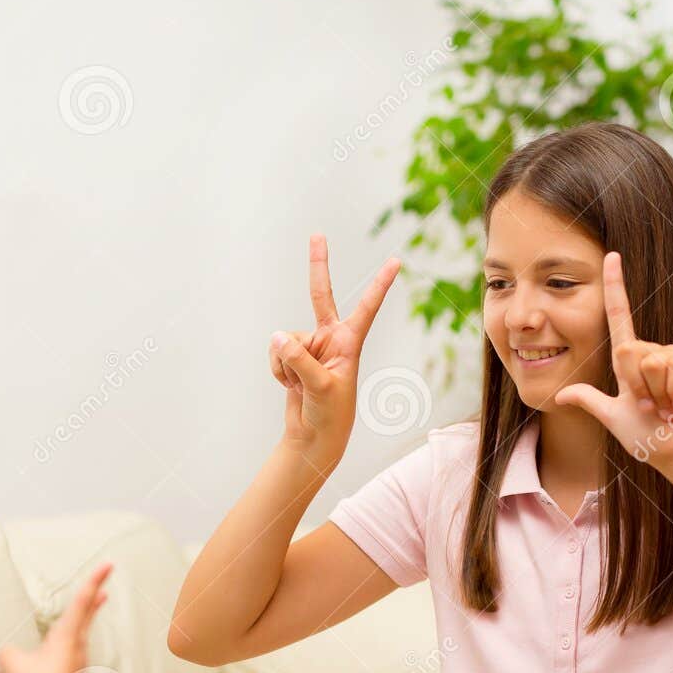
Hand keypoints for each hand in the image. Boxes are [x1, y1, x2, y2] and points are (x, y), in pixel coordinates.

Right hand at [0, 562, 111, 672]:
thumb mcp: (10, 663)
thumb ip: (8, 653)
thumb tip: (4, 665)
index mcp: (66, 638)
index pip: (82, 602)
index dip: (94, 581)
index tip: (108, 565)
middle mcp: (76, 651)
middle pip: (83, 621)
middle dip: (90, 605)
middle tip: (104, 591)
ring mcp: (76, 669)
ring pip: (53, 654)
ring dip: (30, 659)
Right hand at [270, 234, 400, 463]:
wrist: (312, 437)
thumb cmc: (329, 415)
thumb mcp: (320, 387)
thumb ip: (300, 359)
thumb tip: (277, 335)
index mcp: (349, 343)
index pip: (367, 308)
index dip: (379, 284)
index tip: (396, 261)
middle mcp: (330, 339)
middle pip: (320, 295)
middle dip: (318, 265)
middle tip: (317, 234)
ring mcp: (310, 347)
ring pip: (285, 340)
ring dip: (286, 365)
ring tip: (299, 385)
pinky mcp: (293, 358)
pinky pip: (276, 353)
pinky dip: (278, 371)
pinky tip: (290, 386)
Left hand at [553, 251, 672, 470]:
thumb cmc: (647, 436)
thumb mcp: (612, 416)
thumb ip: (590, 401)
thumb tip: (560, 397)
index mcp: (631, 358)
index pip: (620, 315)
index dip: (616, 285)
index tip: (612, 255)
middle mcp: (653, 350)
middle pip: (630, 351)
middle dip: (634, 386)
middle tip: (646, 405)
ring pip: (653, 361)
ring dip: (655, 393)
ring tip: (664, 406)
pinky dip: (672, 392)